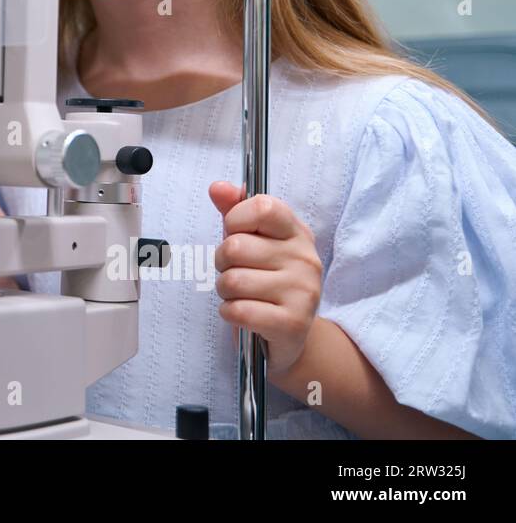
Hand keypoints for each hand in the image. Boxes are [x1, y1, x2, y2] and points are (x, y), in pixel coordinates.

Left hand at [210, 183, 322, 375]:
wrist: (293, 335)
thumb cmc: (266, 279)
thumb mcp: (253, 241)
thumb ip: (234, 211)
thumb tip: (218, 187)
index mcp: (296, 232)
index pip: (261, 207)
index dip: (235, 220)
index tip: (235, 234)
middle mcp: (305, 258)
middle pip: (235, 247)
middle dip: (222, 263)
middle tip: (236, 272)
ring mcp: (303, 291)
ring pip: (232, 281)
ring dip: (225, 291)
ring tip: (241, 295)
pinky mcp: (293, 323)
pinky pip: (239, 311)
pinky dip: (230, 313)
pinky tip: (243, 313)